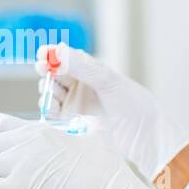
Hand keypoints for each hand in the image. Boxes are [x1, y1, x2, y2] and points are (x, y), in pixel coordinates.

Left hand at [0, 113, 159, 188]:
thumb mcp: (98, 132)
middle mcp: (26, 146)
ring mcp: (20, 168)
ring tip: (5, 166)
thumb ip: (86, 122)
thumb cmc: (105, 165)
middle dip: (1, 144)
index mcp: (42, 131)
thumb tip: (85, 120)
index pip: (6, 122)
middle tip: (8, 150)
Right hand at [37, 44, 187, 179]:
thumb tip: (58, 50)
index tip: (42, 54)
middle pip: (55, 75)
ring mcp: (77, 105)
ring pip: (52, 94)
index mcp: (92, 71)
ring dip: (48, 92)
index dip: (52, 55)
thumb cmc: (134, 105)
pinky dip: (49, 111)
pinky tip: (53, 110)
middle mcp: (82, 86)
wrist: (145, 137)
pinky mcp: (74, 125)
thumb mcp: (108, 82)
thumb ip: (82, 68)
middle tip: (44, 71)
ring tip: (53, 93)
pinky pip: (54, 115)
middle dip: (47, 72)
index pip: (66, 58)